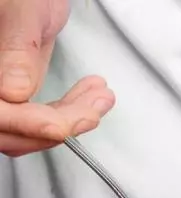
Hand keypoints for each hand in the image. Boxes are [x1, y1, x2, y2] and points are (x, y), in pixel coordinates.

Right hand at [0, 0, 113, 156]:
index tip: (60, 126)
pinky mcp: (17, 94)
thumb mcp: (21, 12)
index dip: (26, 124)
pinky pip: (38, 117)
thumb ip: (17, 49)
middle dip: (57, 126)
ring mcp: (1, 93)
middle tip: (92, 111)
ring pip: (27, 130)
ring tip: (99, 99)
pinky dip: (69, 113)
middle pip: (9, 131)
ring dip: (70, 121)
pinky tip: (90, 97)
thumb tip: (15, 91)